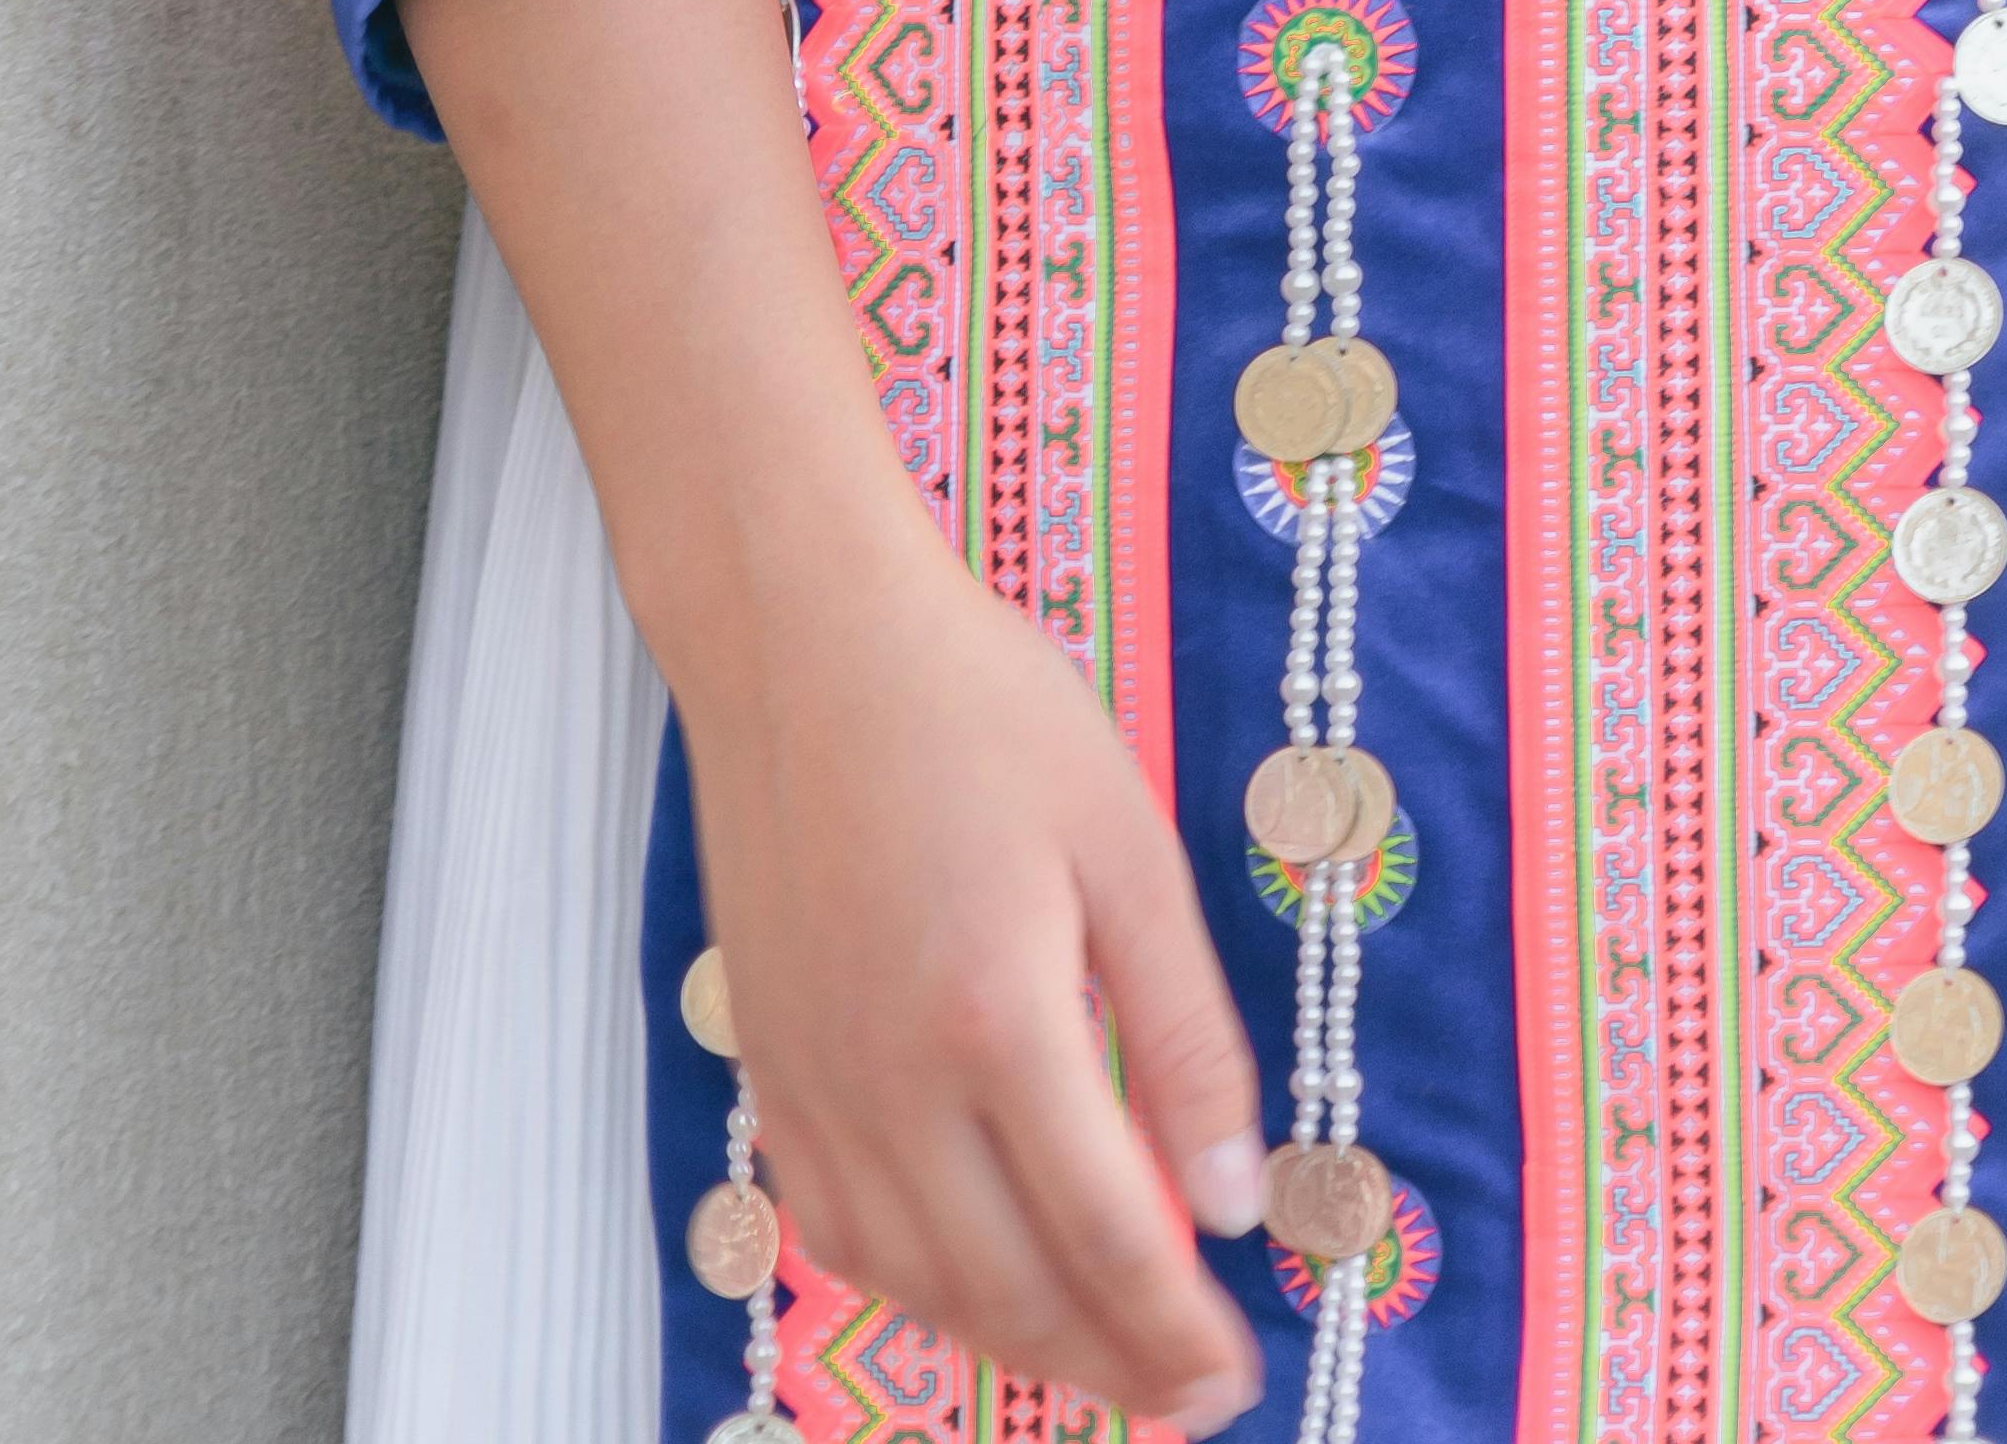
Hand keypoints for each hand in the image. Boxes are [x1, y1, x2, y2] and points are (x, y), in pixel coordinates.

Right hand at [682, 480, 1267, 1426]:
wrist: (802, 638)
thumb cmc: (976, 710)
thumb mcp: (1126, 845)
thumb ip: (1184, 1034)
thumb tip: (1237, 1198)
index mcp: (997, 1020)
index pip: (1107, 1239)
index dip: (1177, 1333)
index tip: (1234, 1379)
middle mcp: (891, 1082)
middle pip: (1008, 1292)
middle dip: (1108, 1367)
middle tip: (1186, 1399)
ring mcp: (816, 1084)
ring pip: (917, 1285)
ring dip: (1016, 1345)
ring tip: (1100, 1360)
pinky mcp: (769, 1069)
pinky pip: (839, 1234)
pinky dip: (917, 1290)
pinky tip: (975, 1282)